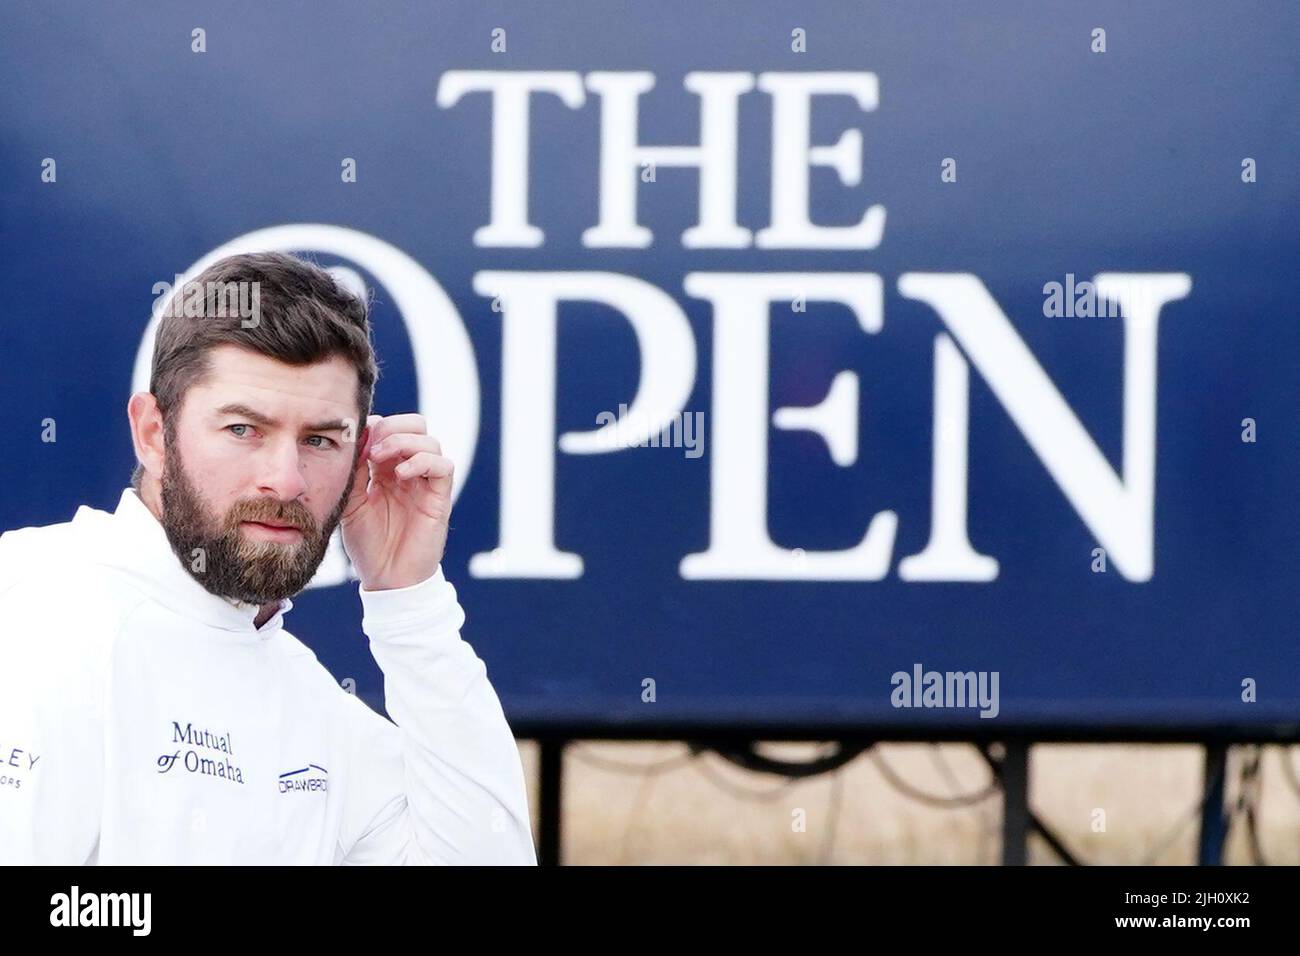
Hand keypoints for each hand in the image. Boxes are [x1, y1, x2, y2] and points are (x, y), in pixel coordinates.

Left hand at [340, 413, 453, 590]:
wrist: (386, 577)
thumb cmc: (367, 544)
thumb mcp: (350, 501)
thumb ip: (354, 470)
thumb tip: (355, 438)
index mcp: (386, 468)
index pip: (390, 427)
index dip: (375, 426)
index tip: (355, 441)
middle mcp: (409, 470)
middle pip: (416, 425)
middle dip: (392, 427)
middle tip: (372, 448)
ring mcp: (426, 483)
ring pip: (430, 441)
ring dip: (403, 442)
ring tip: (381, 460)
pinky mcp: (439, 497)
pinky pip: (443, 466)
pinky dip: (422, 462)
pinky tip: (401, 475)